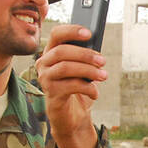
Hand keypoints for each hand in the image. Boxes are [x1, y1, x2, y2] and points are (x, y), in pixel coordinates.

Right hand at [37, 24, 106, 147]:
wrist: (72, 116)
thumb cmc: (77, 89)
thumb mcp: (82, 70)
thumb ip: (85, 58)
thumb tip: (96, 52)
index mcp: (51, 53)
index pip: (56, 34)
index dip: (72, 31)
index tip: (90, 33)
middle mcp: (44, 64)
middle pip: (61, 51)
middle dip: (85, 54)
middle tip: (102, 61)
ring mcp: (46, 79)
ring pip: (65, 67)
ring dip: (88, 70)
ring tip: (103, 76)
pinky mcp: (52, 94)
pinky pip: (71, 86)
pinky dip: (88, 88)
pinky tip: (96, 92)